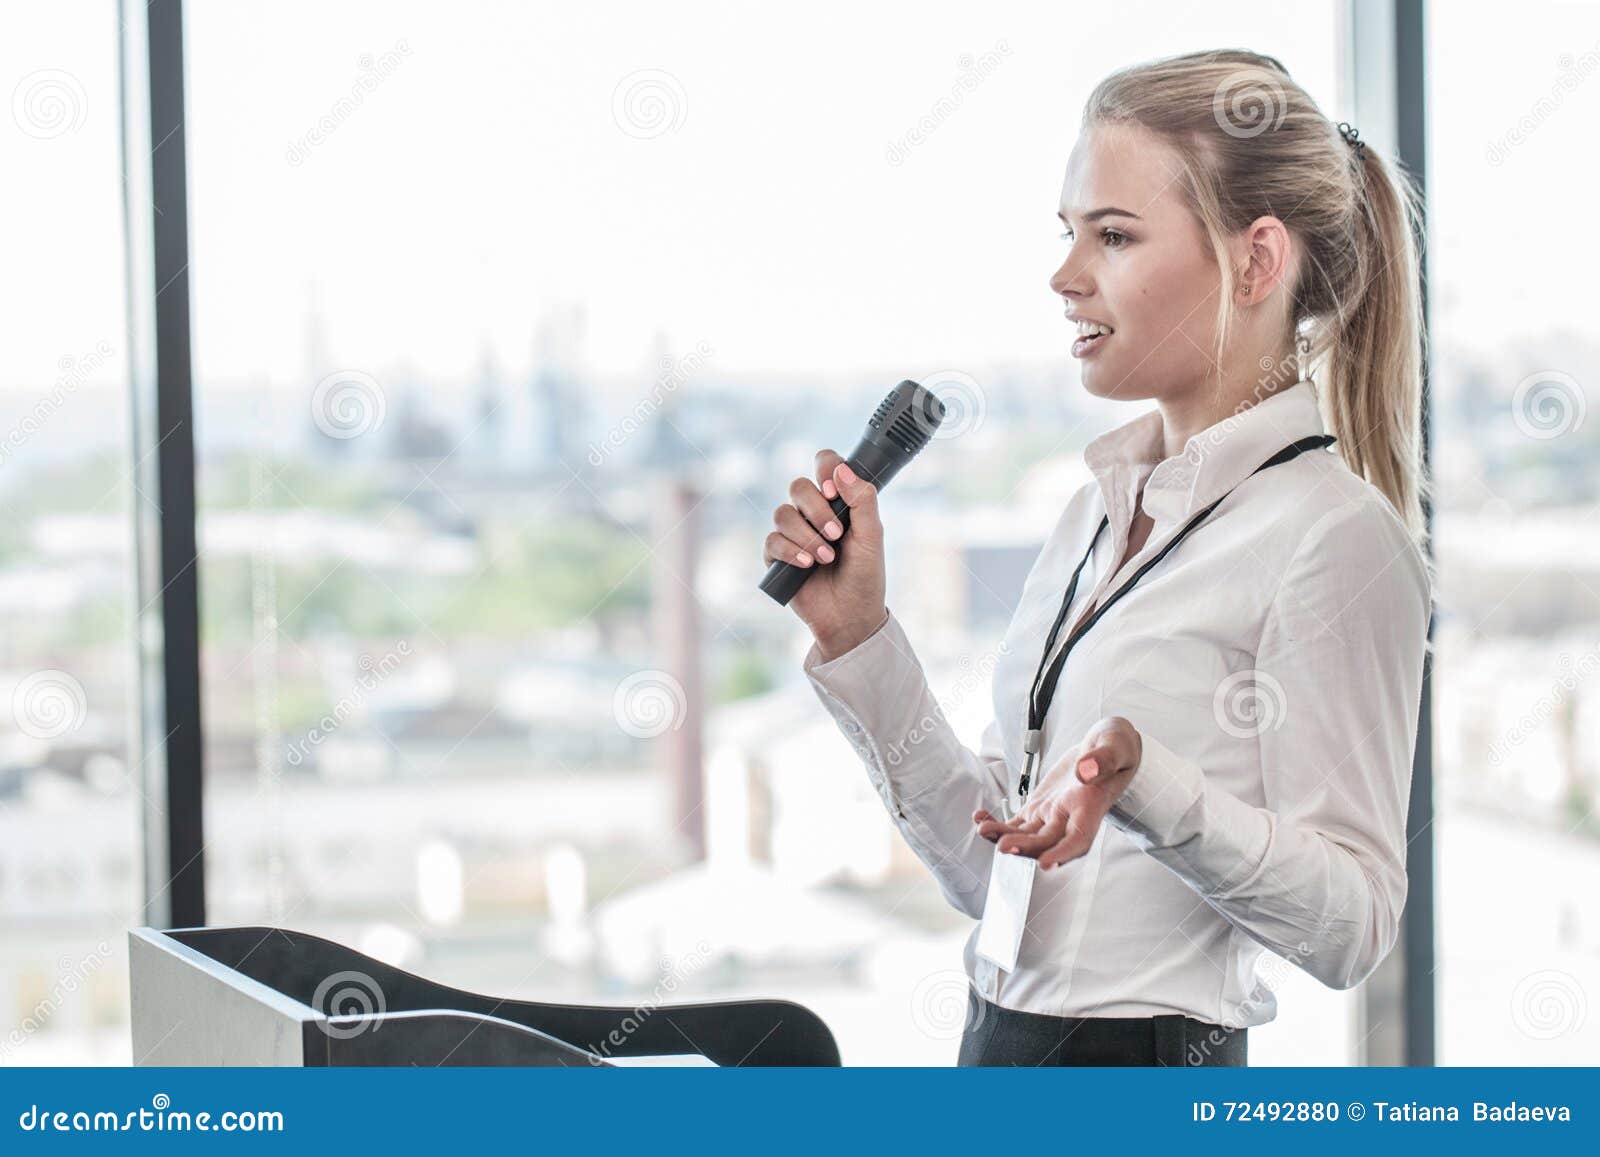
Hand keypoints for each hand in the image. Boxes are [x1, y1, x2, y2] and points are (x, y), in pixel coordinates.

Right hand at [763, 449, 887, 659]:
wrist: (850, 616)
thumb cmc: (865, 576)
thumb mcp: (872, 537)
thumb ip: (863, 501)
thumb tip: (842, 471)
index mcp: (838, 501)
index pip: (825, 464)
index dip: (825, 470)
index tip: (834, 493)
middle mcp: (813, 512)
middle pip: (798, 486)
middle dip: (816, 510)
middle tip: (836, 534)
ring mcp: (793, 533)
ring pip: (782, 513)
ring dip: (806, 535)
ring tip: (826, 558)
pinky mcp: (777, 556)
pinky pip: (772, 540)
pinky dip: (790, 550)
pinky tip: (806, 565)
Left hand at [971, 716, 1142, 869]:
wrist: (1106, 747)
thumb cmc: (1115, 746)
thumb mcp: (1115, 745)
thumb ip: (1102, 759)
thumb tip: (1085, 770)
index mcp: (1091, 808)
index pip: (1078, 840)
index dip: (1062, 853)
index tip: (1045, 863)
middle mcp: (1070, 818)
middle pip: (1046, 842)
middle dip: (1024, 847)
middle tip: (1003, 845)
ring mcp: (1052, 815)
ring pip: (1027, 835)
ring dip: (1004, 836)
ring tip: (982, 830)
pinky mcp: (1039, 807)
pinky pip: (1016, 822)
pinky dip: (998, 822)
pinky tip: (979, 818)